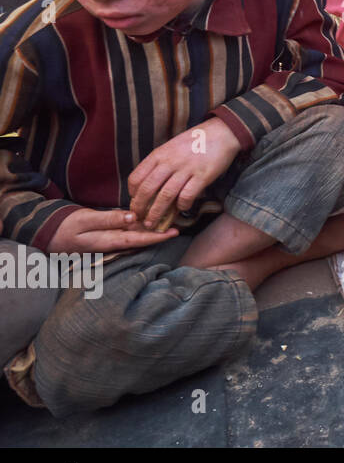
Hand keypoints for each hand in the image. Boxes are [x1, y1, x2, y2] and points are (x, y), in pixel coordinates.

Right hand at [46, 206, 178, 253]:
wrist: (46, 234)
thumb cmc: (65, 226)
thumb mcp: (86, 220)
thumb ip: (109, 219)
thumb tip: (133, 218)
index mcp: (108, 241)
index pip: (138, 240)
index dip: (157, 237)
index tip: (173, 232)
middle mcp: (112, 245)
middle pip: (140, 241)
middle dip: (159, 236)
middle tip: (178, 228)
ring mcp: (109, 243)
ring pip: (134, 238)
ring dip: (150, 233)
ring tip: (169, 224)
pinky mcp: (106, 239)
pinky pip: (126, 236)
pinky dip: (138, 231)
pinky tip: (148, 224)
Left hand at [128, 117, 242, 228]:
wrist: (221, 132)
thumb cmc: (195, 141)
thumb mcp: (171, 147)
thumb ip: (160, 163)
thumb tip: (150, 184)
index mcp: (159, 154)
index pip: (136, 177)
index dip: (132, 194)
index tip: (135, 202)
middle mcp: (169, 162)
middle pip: (147, 189)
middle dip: (140, 208)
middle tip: (139, 218)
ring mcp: (186, 169)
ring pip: (165, 196)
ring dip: (157, 213)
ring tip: (153, 223)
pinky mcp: (202, 176)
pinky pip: (187, 196)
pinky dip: (182, 206)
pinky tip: (182, 208)